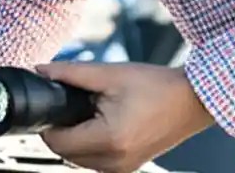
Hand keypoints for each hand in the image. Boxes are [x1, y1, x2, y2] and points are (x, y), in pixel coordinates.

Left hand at [35, 62, 214, 172]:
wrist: (192, 100)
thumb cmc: (158, 86)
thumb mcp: (109, 74)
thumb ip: (71, 73)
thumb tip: (42, 71)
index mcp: (110, 139)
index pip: (57, 142)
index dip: (47, 123)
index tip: (49, 104)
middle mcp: (116, 161)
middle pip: (65, 154)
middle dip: (59, 131)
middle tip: (68, 104)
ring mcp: (124, 168)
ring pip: (78, 161)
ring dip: (73, 140)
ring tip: (85, 112)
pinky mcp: (129, 167)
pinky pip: (95, 162)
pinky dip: (88, 146)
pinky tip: (96, 124)